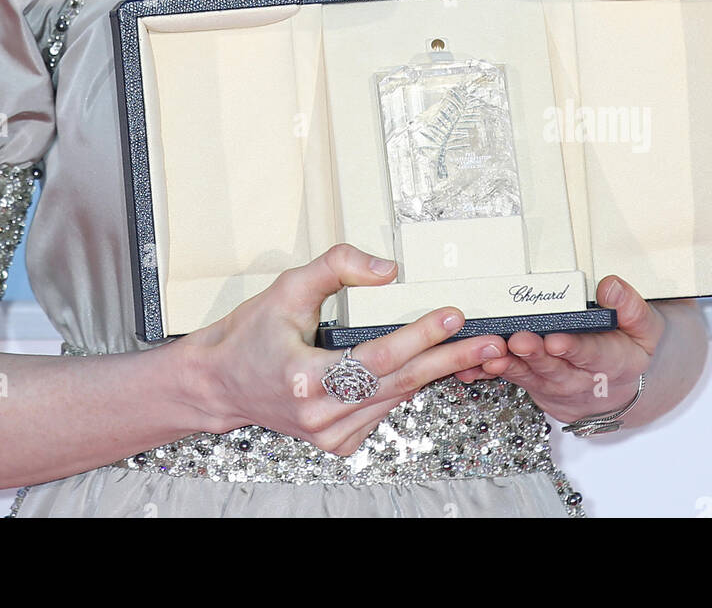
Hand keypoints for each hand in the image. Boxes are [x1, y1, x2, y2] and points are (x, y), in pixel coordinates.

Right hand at [175, 243, 507, 456]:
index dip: (420, 335)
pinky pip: (384, 408)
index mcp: (305, 379)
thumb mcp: (288, 288)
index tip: (452, 315)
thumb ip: (337, 268)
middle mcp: (320, 415)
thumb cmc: (251, 334)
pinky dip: (405, 385)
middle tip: (489, 341)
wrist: (222, 382)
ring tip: (473, 349)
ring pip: (397, 398)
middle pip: (400, 383)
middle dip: (449, 358)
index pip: (378, 357)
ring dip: (435, 371)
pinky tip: (425, 365)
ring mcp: (330, 435)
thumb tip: (388, 270)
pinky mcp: (338, 442)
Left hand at [456, 275, 661, 425]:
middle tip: (518, 341)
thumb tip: (610, 286)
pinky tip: (477, 364)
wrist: (618, 386)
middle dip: (536, 356)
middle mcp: (585, 380)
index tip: (555, 341)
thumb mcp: (643, 328)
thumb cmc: (627, 346)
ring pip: (533, 378)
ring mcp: (560, 388)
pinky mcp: (539, 389)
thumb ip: (630, 307)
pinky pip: (516, 380)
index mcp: (614, 362)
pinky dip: (496, 373)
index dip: (574, 349)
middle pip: (558, 370)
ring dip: (511, 366)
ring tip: (493, 354)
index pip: (594, 354)